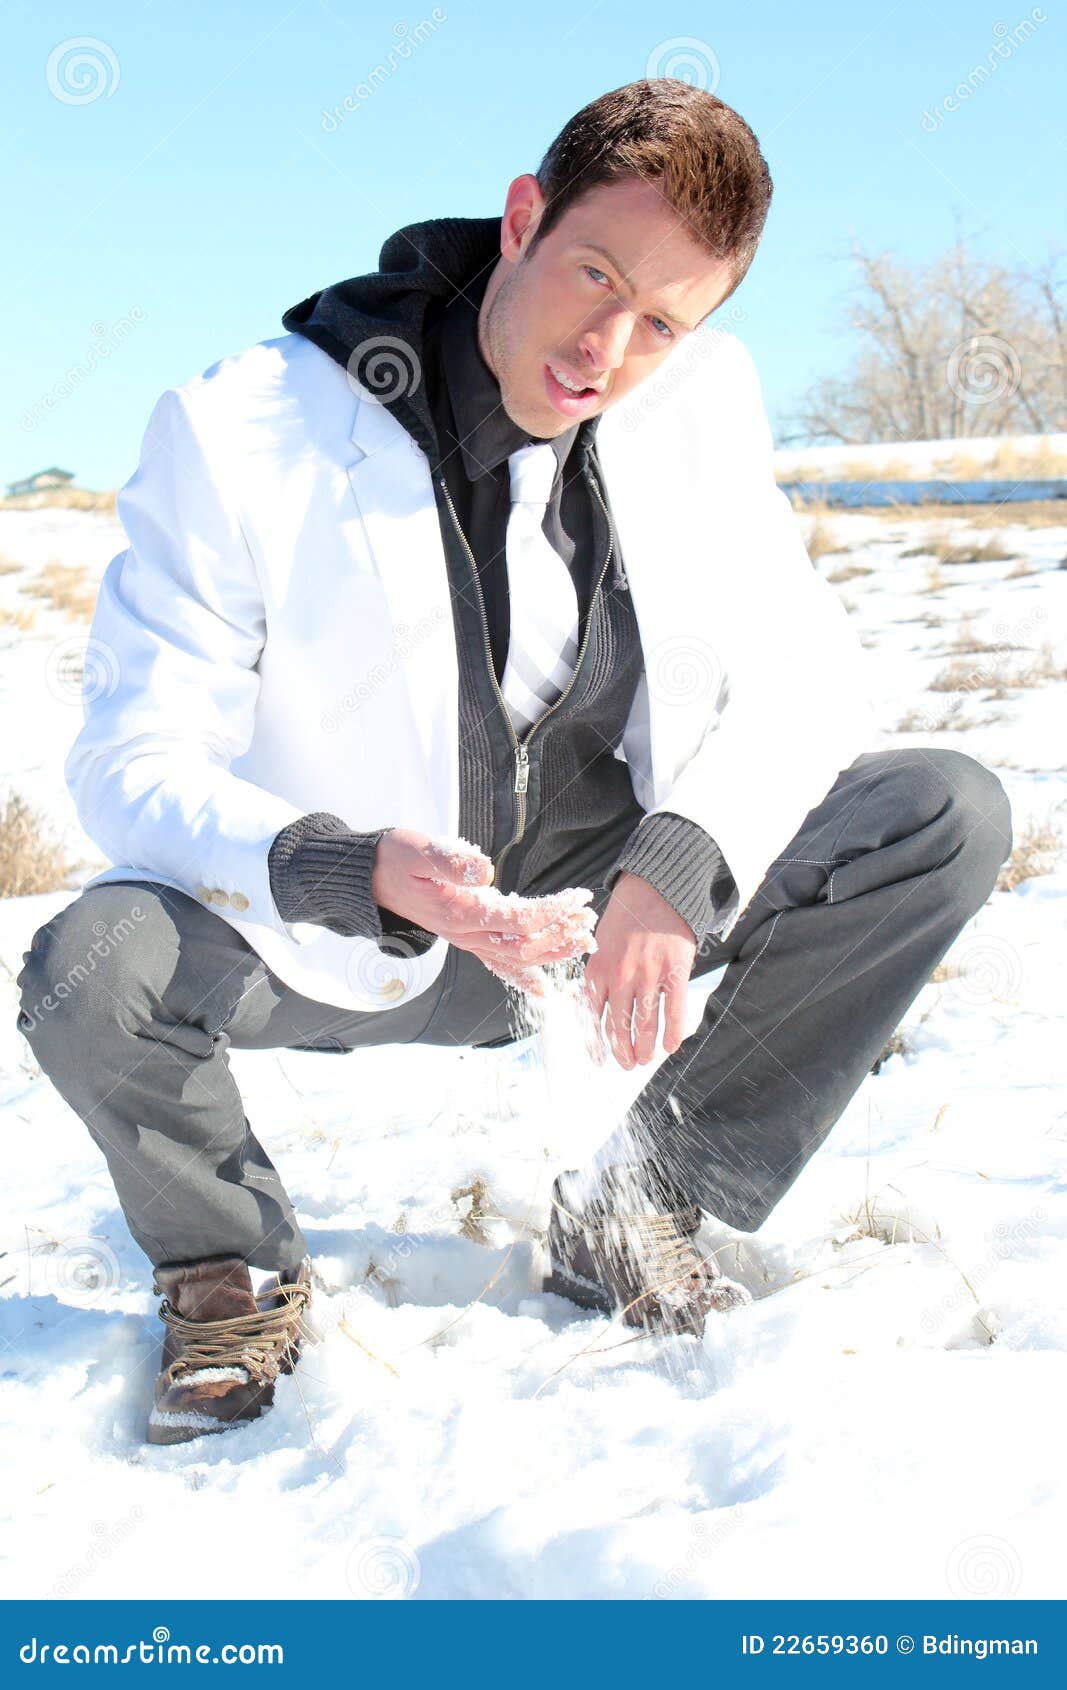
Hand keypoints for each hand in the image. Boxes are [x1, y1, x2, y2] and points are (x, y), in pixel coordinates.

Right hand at [371, 827, 595, 996]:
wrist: (372, 877)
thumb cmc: (396, 860)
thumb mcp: (420, 851)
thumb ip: (452, 862)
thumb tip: (485, 871)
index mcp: (460, 913)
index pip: (517, 919)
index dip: (551, 912)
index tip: (576, 899)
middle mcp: (466, 934)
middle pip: (524, 945)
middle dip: (561, 935)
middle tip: (589, 922)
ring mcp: (466, 940)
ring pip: (516, 958)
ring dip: (552, 952)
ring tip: (582, 942)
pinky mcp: (465, 937)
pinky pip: (498, 964)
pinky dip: (522, 976)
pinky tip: (542, 987)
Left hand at [583, 872, 695, 1069]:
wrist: (655, 890)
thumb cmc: (626, 917)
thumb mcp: (600, 943)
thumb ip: (600, 974)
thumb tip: (595, 1006)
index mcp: (599, 970)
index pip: (595, 1017)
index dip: (598, 1043)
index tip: (601, 1059)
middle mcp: (621, 977)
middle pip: (620, 1026)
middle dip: (623, 1052)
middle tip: (628, 1064)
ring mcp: (649, 976)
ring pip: (646, 1025)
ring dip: (646, 1048)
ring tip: (646, 1060)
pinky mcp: (675, 972)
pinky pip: (674, 1012)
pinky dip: (673, 1033)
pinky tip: (672, 1046)